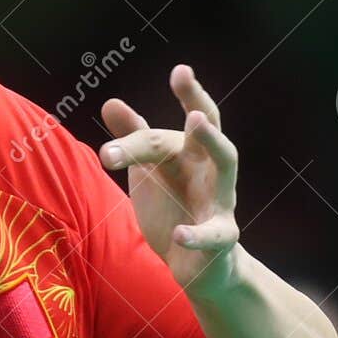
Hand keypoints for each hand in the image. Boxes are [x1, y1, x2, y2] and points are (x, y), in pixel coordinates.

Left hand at [100, 64, 239, 299]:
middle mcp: (211, 171)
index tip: (181, 70)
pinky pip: (214, 234)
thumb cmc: (173, 210)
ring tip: (195, 124)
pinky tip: (179, 234)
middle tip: (192, 106)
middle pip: (212, 136)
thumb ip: (134, 139)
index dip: (190, 93)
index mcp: (193, 154)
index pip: (193, 118)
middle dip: (204, 116)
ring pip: (227, 168)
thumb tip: (111, 102)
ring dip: (215, 144)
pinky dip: (196, 234)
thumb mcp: (150, 172)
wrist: (198, 267)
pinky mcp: (221, 240)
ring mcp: (220, 203)